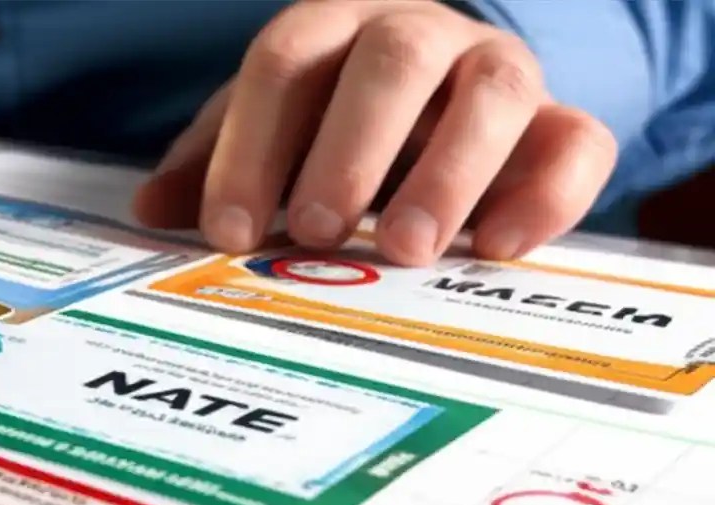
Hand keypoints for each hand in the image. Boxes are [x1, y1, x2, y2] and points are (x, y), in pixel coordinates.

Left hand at [134, 0, 617, 265]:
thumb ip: (212, 167)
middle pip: (393, 60)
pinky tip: (498, 248)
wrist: (439, 105)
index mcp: (335, 30)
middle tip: (318, 231)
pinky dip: (546, 194)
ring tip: (407, 250)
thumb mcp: (269, 138)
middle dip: (352, 145)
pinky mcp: (559, 125)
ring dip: (449, 171)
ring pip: (493, 91)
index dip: (254, 144)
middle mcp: (420, 37)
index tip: (230, 229)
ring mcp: (495, 74)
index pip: (288, 61)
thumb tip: (150, 211)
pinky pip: (577, 142)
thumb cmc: (333, 124)